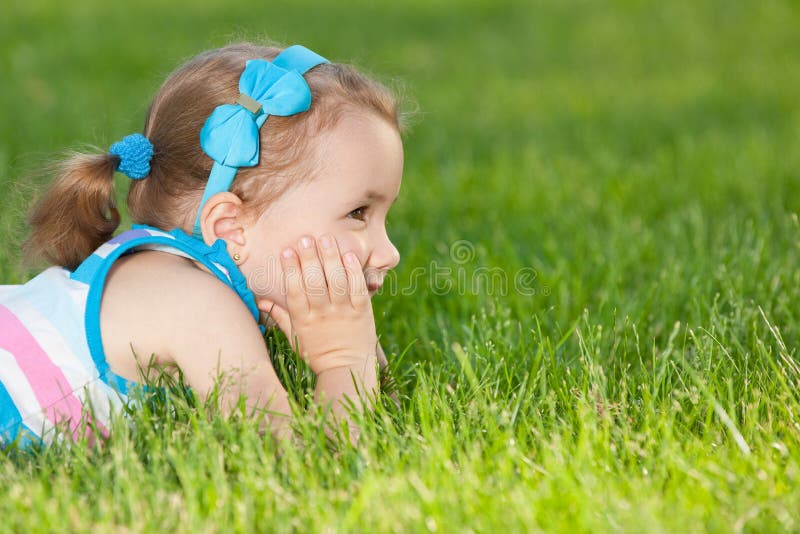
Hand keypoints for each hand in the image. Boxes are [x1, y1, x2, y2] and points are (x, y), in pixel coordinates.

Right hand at [257, 234, 378, 374]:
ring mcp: (344, 312)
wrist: (348, 368)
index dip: (290, 270)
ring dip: (331, 258)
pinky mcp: (362, 312)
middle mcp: (323, 315)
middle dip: (310, 258)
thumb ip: (279, 316)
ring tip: (326, 239)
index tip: (287, 251)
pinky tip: (348, 255)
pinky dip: (353, 271)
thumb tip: (260, 300)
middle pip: (315, 282)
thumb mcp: (294, 337)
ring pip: (337, 281)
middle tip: (306, 238)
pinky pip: (358, 288)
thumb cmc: (317, 352)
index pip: (295, 291)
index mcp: (303, 321)